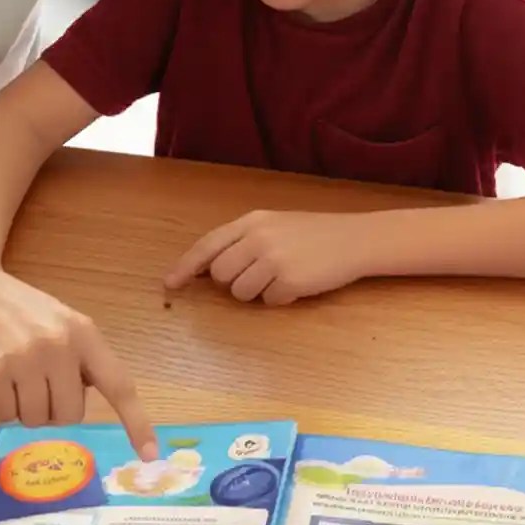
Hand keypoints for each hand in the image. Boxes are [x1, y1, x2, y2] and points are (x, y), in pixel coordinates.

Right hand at [0, 247, 158, 460]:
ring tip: (6, 371)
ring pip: (33, 420)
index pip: (119, 384)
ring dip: (18, 406)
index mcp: (82, 331)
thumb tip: (84, 400)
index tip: (150, 454)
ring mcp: (24, 357)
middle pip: (68, 416)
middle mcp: (59, 344)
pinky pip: (2, 415)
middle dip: (48, 408)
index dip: (136, 423)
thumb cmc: (9, 306)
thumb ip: (76, 357)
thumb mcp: (55, 321)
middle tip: (29, 380)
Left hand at [164, 211, 373, 304]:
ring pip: (240, 292)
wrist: (355, 239)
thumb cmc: (312, 234)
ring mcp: (273, 259)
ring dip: (257, 292)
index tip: (170, 284)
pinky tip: (297, 285)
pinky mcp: (289, 280)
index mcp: (251, 221)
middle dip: (233, 282)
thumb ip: (240, 241)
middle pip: (220, 274)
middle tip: (260, 274)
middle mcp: (258, 237)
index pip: (207, 244)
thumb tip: (205, 268)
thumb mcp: (273, 226)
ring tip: (281, 277)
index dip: (186, 266)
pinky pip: (268, 302)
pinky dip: (280, 299)